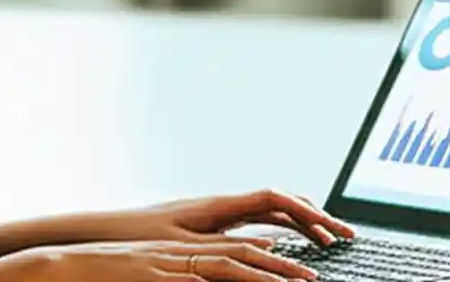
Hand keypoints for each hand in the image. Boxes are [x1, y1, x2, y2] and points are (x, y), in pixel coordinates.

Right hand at [24, 239, 319, 281]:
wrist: (63, 265)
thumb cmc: (102, 275)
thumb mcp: (148, 277)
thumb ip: (177, 280)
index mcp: (182, 252)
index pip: (234, 248)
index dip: (270, 256)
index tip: (300, 269)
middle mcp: (181, 251)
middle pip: (242, 250)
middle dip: (282, 263)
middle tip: (315, 276)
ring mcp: (170, 262)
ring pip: (228, 260)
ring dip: (267, 272)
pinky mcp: (157, 276)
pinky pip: (200, 278)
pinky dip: (228, 281)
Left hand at [100, 188, 355, 248]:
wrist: (105, 232)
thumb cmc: (138, 237)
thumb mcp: (184, 248)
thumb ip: (227, 250)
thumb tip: (270, 248)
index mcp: (218, 205)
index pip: (273, 198)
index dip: (305, 210)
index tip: (330, 228)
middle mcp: (221, 203)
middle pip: (279, 202)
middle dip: (314, 216)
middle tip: (345, 235)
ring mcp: (217, 212)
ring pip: (270, 213)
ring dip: (301, 224)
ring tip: (328, 242)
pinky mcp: (210, 224)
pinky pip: (255, 223)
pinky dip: (279, 231)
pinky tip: (290, 245)